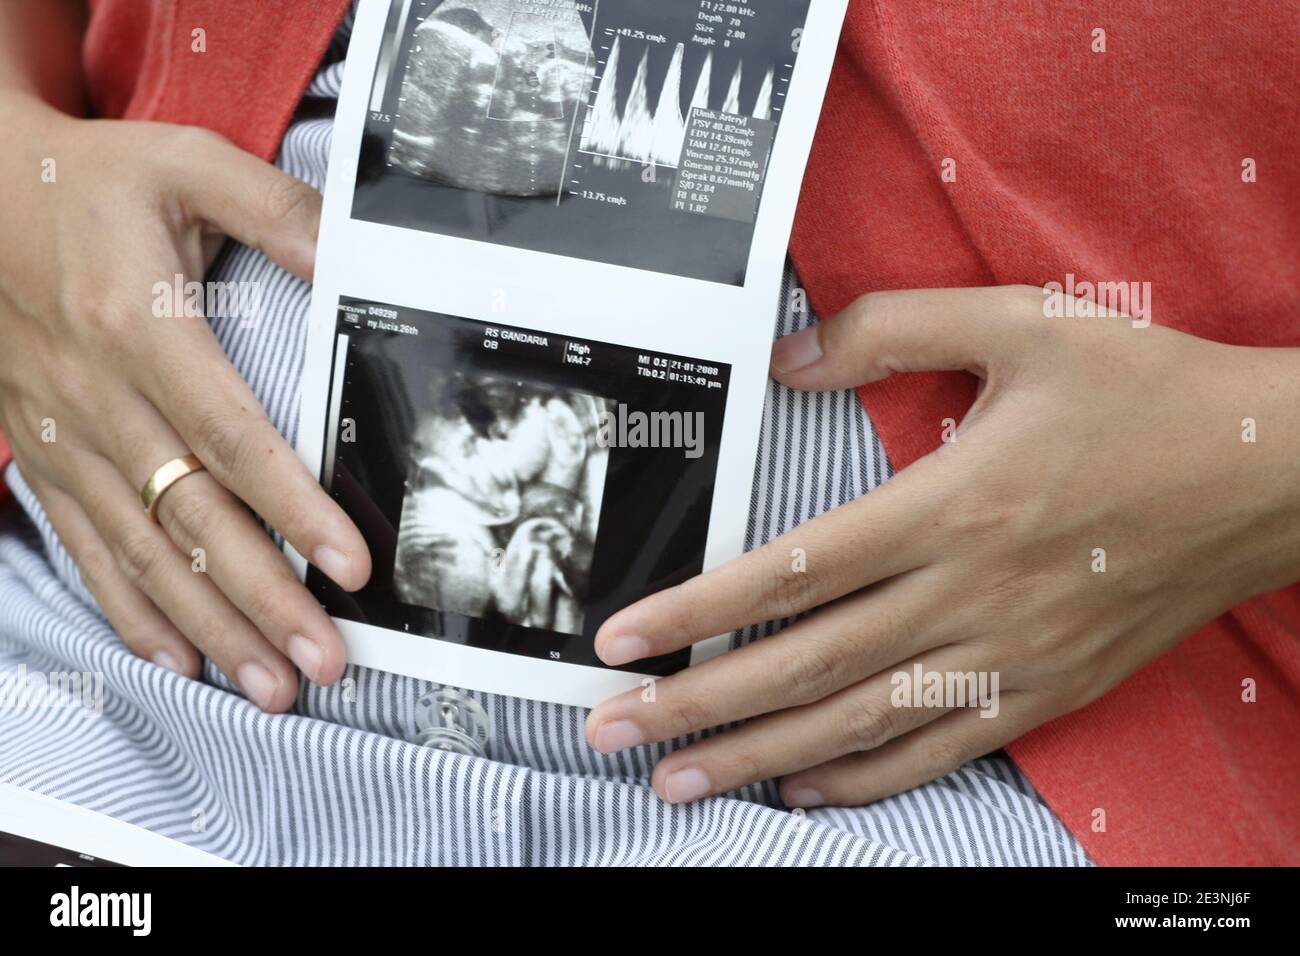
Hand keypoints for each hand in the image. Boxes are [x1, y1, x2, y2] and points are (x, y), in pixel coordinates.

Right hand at [0, 92, 370, 710]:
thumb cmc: (87, 184)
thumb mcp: (187, 162)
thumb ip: (277, 209)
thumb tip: (354, 256)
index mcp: (139, 329)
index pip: (231, 438)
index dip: (294, 506)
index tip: (350, 564)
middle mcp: (100, 400)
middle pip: (194, 520)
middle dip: (265, 599)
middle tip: (326, 660)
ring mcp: (67, 439)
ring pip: (145, 553)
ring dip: (212, 625)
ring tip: (272, 683)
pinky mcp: (48, 459)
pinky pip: (90, 549)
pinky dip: (133, 609)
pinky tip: (179, 656)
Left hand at [585, 286, 1299, 805]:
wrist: (1274, 472)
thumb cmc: (1148, 393)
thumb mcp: (1025, 323)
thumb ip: (896, 328)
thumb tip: (789, 355)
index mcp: (952, 505)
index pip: (790, 571)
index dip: (695, 610)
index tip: (620, 639)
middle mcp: (968, 594)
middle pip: (804, 664)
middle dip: (696, 703)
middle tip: (609, 730)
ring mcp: (1009, 654)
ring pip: (860, 723)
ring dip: (760, 757)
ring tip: (677, 778)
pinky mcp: (1048, 689)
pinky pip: (942, 751)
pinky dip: (868, 780)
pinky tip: (806, 792)